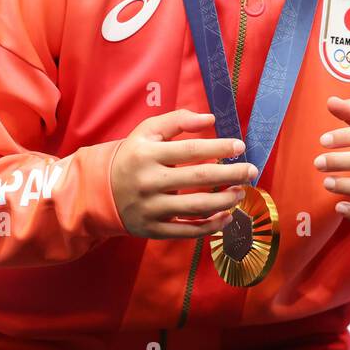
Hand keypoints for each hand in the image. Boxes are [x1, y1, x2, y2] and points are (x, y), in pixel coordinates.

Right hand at [110, 109, 256, 239]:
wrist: (99, 190)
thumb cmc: (132, 156)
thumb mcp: (147, 132)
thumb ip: (178, 120)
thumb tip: (211, 118)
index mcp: (147, 154)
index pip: (190, 150)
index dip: (219, 147)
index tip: (240, 146)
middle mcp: (148, 182)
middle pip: (198, 178)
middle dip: (231, 174)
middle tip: (251, 171)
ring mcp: (150, 208)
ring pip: (196, 207)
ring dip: (225, 201)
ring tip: (241, 192)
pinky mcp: (153, 229)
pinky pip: (187, 231)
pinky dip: (211, 226)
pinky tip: (227, 216)